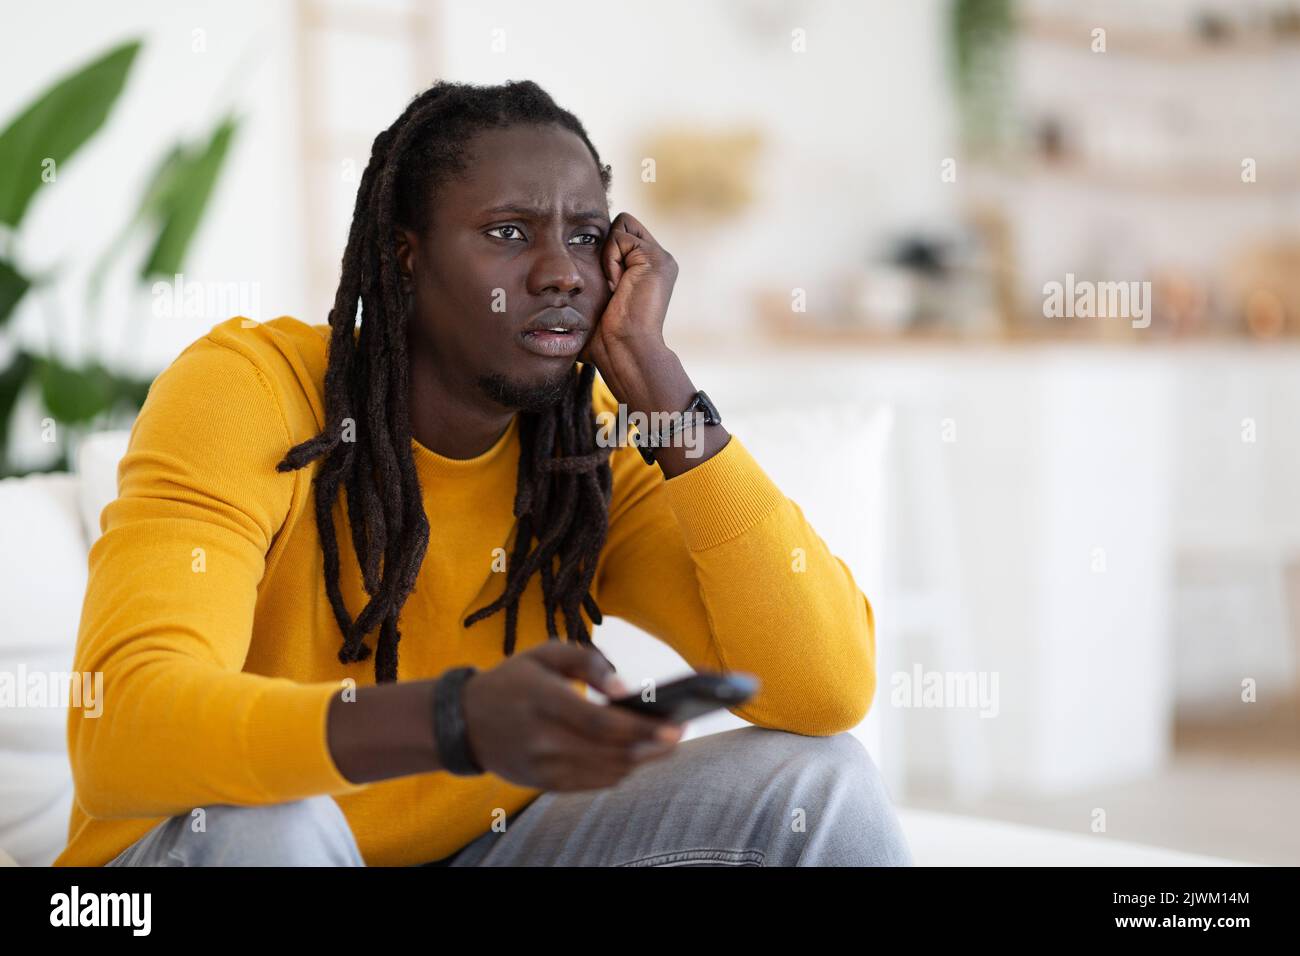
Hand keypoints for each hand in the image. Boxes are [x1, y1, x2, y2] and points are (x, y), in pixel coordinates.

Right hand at [459, 642, 684, 790]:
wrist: (464, 722)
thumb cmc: (514, 680)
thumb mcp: (545, 653)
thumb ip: (589, 662)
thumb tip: (627, 688)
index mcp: (542, 700)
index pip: (602, 723)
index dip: (642, 728)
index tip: (675, 725)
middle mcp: (542, 739)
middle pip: (611, 753)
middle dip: (653, 747)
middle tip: (679, 733)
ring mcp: (542, 767)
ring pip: (607, 772)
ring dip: (640, 760)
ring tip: (662, 743)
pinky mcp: (544, 784)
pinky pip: (593, 784)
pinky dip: (619, 770)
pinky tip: (634, 755)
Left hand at [579, 211, 678, 375]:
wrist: (626, 350)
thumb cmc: (608, 339)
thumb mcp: (600, 303)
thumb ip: (596, 281)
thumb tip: (562, 281)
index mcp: (649, 270)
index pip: (621, 235)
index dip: (605, 251)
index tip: (607, 286)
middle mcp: (659, 260)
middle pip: (622, 223)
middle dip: (608, 248)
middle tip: (611, 285)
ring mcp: (660, 257)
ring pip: (620, 225)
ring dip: (609, 255)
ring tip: (616, 287)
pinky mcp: (655, 257)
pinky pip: (619, 236)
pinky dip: (611, 260)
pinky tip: (618, 285)